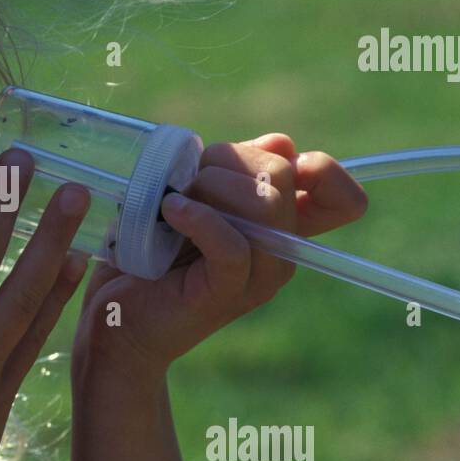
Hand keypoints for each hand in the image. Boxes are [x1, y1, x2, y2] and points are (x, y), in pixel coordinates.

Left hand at [72, 133, 367, 382]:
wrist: (115, 317)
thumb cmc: (151, 252)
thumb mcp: (196, 196)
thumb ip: (238, 171)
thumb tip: (282, 143)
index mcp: (283, 227)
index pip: (343, 197)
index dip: (321, 169)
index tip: (269, 161)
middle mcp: (280, 252)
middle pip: (281, 175)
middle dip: (226, 163)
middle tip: (188, 185)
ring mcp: (257, 277)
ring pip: (260, 203)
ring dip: (206, 187)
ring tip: (172, 205)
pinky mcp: (224, 293)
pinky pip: (231, 243)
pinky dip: (197, 217)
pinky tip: (169, 211)